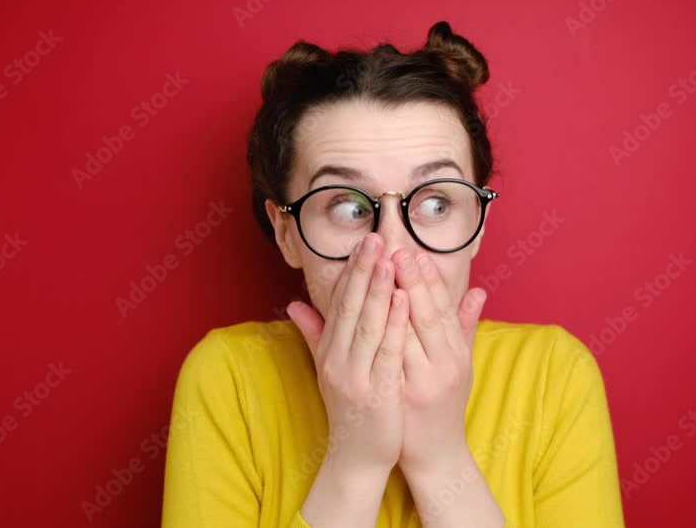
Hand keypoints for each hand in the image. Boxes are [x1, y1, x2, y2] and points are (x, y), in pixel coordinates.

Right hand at [288, 233, 409, 475]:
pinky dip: (394, 324)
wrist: (357, 458)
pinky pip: (386, 353)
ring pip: (368, 325)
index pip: (339, 305)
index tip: (364, 244)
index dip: (352, 273)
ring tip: (390, 259)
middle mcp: (337, 361)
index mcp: (329, 353)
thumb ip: (314, 334)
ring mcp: (356, 377)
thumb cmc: (350, 411)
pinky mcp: (376, 393)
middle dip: (365, 271)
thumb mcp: (327, 370)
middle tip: (377, 238)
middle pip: (352, 308)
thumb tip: (292, 304)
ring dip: (379, 290)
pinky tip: (403, 300)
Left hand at [391, 250, 486, 475]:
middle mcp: (445, 364)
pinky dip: (385, 333)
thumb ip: (464, 327)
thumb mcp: (460, 365)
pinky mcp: (404, 395)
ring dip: (395, 298)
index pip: (443, 309)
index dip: (430, 280)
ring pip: (410, 333)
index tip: (415, 253)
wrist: (434, 454)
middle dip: (412, 280)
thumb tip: (479, 291)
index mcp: (457, 354)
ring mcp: (424, 380)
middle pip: (428, 315)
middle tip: (397, 250)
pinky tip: (376, 311)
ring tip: (383, 270)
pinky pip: (392, 358)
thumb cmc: (443, 405)